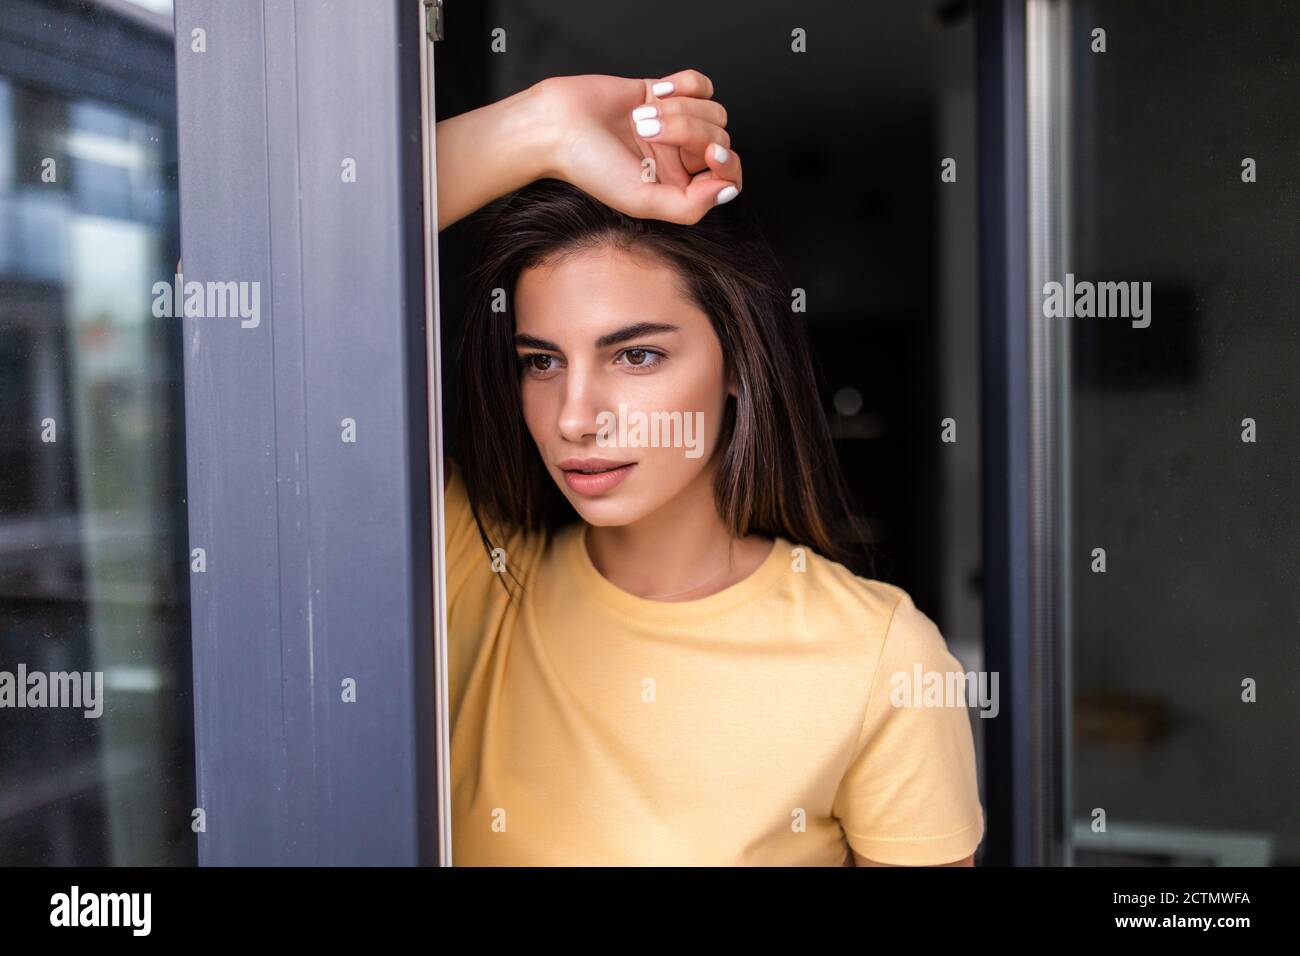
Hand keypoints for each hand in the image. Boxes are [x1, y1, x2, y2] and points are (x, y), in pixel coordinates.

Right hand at [534, 69, 742, 224]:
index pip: (727, 176)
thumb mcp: (642, 201)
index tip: (710, 156)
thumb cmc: (590, 167)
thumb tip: (728, 190)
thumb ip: (690, 206)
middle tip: (649, 133)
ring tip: (643, 117)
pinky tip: (656, 94)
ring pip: (712, 110)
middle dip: (689, 131)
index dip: (727, 164)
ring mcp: (675, 123)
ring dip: (680, 109)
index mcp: (677, 185)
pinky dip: (685, 85)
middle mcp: (679, 156)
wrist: (557, 125)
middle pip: (720, 138)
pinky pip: (701, 84)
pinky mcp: (664, 92)